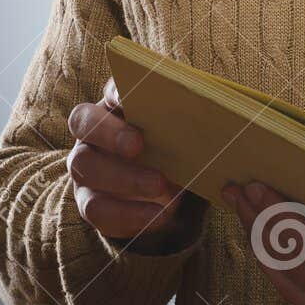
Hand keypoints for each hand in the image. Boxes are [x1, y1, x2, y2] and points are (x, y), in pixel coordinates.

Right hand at [66, 77, 207, 252]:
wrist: (160, 191)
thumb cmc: (170, 149)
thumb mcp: (180, 133)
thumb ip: (189, 119)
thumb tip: (220, 110)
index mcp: (116, 106)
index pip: (109, 89)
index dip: (117, 90)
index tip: (130, 96)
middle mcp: (91, 133)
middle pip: (83, 124)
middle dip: (111, 133)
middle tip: (138, 145)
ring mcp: (85, 168)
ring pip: (84, 168)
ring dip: (123, 178)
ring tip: (159, 185)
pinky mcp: (90, 202)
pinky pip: (97, 209)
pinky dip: (128, 214)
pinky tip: (157, 215)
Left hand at [221, 179, 304, 304]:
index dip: (285, 221)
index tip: (261, 188)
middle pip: (294, 268)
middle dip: (262, 226)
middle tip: (237, 189)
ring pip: (290, 284)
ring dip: (263, 246)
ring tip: (242, 208)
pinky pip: (301, 295)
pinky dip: (278, 266)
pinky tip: (264, 242)